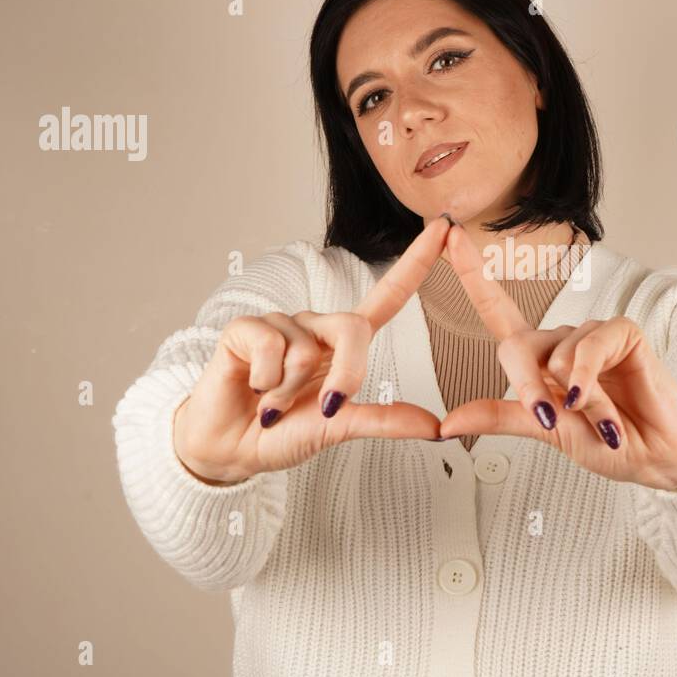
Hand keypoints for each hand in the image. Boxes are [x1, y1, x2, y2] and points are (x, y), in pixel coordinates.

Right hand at [173, 215, 453, 484]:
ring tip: (271, 402)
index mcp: (344, 343)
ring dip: (289, 391)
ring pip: (306, 351)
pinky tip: (252, 387)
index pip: (388, 295)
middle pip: (352, 328)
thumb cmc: (283, 432)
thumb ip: (386, 422)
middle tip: (321, 408)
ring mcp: (281, 323)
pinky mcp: (245, 327)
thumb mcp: (340, 428)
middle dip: (344, 376)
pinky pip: (270, 347)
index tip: (445, 227)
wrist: (232, 449)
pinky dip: (265, 381)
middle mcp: (315, 325)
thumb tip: (436, 428)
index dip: (416, 261)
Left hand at [435, 224, 676, 491]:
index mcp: (538, 359)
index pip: (497, 310)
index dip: (473, 273)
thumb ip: (500, 418)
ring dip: (576, 401)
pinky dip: (587, 382)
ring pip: (555, 358)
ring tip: (602, 418)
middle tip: (551, 419)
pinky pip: (586, 350)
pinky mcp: (621, 332)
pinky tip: (602, 405)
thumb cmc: (607, 441)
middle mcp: (561, 340)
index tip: (449, 233)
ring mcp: (591, 333)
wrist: (656, 455)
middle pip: (517, 347)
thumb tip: (447, 423)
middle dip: (527, 389)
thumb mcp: (546, 431)